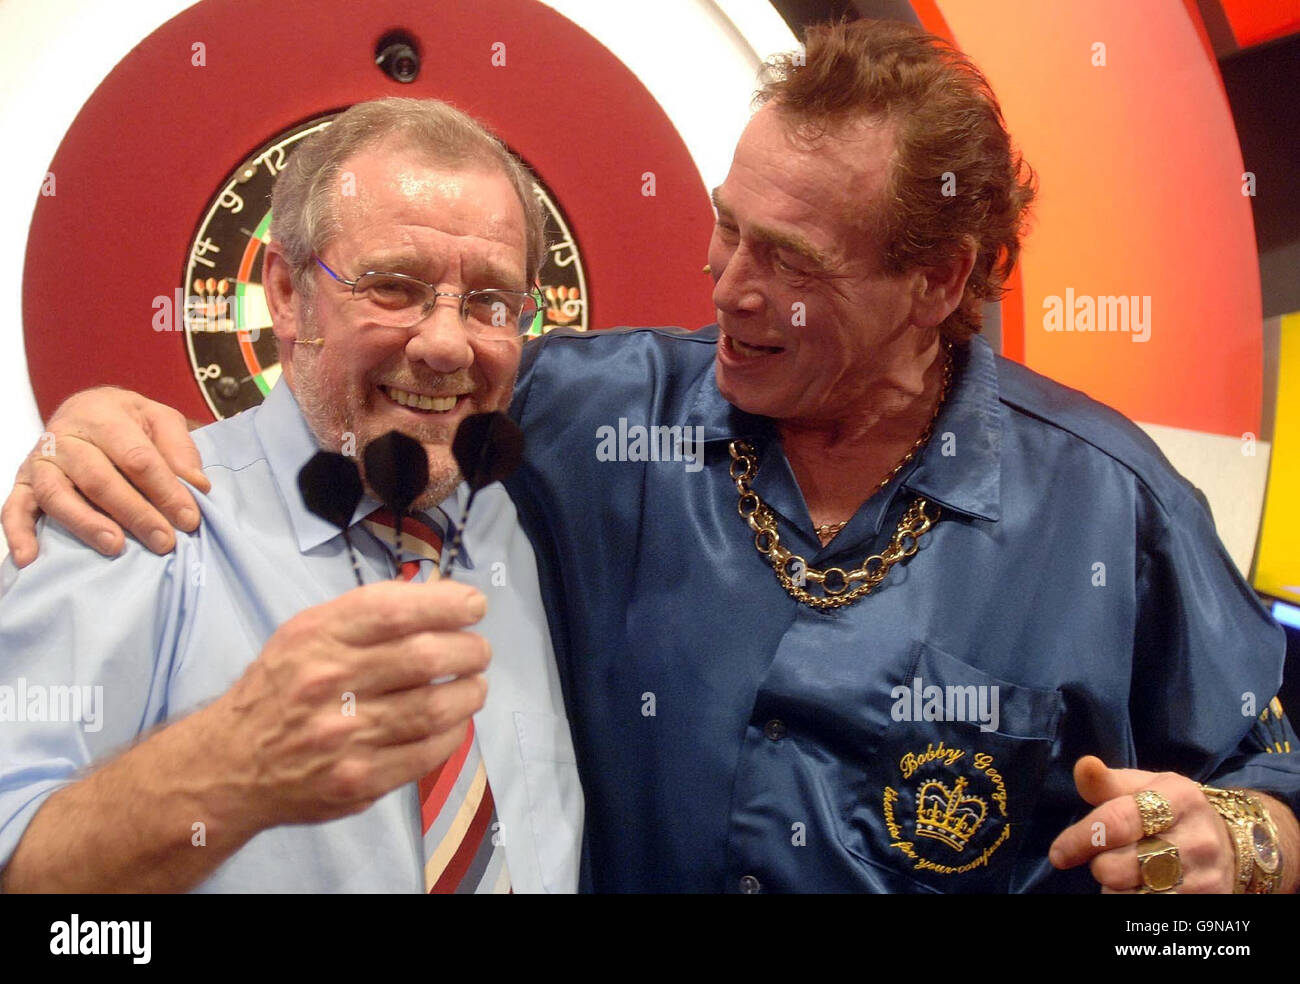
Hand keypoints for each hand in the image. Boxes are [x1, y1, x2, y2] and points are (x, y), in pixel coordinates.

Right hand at [1, 386, 206, 566]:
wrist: (87, 409)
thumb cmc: (130, 421)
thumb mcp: (160, 420)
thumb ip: (179, 449)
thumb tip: (197, 486)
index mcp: (104, 416)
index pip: (137, 457)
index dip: (165, 489)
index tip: (189, 518)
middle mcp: (66, 437)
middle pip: (99, 479)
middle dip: (135, 513)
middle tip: (163, 541)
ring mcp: (41, 461)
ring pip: (58, 495)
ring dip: (86, 524)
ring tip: (115, 547)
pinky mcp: (24, 483)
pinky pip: (14, 507)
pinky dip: (18, 532)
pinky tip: (29, 558)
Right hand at [199, 578, 491, 829]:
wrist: (230, 764)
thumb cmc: (281, 687)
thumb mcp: (307, 632)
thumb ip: (368, 614)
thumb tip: (441, 599)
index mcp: (318, 637)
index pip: (394, 611)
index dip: (446, 604)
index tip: (474, 607)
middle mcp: (329, 683)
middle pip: (425, 658)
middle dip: (469, 650)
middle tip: (479, 651)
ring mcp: (344, 736)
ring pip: (435, 708)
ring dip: (470, 693)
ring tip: (474, 686)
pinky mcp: (358, 781)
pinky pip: (427, 753)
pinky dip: (453, 733)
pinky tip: (453, 721)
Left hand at [1049, 755, 1235, 892]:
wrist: (1231, 843)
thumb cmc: (1170, 810)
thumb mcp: (1143, 787)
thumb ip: (1106, 783)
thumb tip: (1084, 765)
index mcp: (1178, 797)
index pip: (1118, 822)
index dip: (1081, 839)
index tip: (1058, 853)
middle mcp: (1196, 838)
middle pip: (1119, 866)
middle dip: (1099, 864)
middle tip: (1106, 856)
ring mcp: (1205, 875)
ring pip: (1131, 896)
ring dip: (1115, 887)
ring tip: (1126, 871)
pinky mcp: (1207, 902)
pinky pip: (1148, 911)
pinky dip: (1133, 900)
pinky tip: (1140, 888)